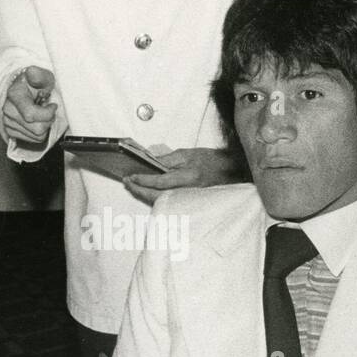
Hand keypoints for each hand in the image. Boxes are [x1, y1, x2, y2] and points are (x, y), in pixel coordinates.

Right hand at [1, 65, 56, 144]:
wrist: (24, 89)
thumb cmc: (36, 84)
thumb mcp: (41, 76)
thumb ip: (38, 75)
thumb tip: (32, 72)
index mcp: (13, 95)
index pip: (31, 115)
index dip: (48, 114)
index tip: (53, 106)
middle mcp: (7, 110)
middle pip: (37, 129)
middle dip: (48, 121)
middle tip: (48, 111)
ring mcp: (7, 122)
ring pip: (37, 136)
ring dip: (45, 126)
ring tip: (43, 115)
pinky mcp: (11, 131)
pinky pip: (34, 140)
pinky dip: (41, 132)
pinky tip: (38, 121)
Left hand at [123, 147, 242, 204]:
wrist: (228, 171)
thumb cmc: (211, 161)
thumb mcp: (188, 154)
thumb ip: (168, 159)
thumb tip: (151, 162)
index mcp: (188, 177)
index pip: (160, 182)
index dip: (144, 180)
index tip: (132, 176)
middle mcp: (187, 191)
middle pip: (157, 196)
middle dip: (139, 190)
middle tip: (127, 183)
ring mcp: (188, 199)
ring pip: (161, 202)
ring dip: (145, 195)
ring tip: (133, 186)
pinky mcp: (188, 201)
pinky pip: (168, 202)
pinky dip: (155, 198)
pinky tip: (147, 192)